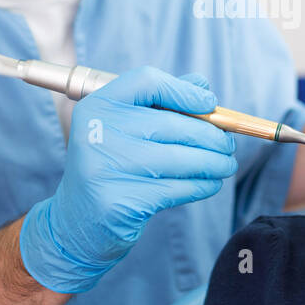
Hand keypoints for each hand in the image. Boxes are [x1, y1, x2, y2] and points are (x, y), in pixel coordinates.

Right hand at [19, 66, 237, 292]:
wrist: (76, 224)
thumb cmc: (110, 168)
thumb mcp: (124, 129)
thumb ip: (160, 103)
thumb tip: (201, 85)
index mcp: (97, 106)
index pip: (146, 81)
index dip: (184, 90)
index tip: (210, 104)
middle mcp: (97, 131)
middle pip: (171, 123)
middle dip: (211, 136)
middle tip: (227, 145)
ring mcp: (106, 167)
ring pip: (180, 158)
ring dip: (213, 163)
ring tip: (225, 165)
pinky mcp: (120, 201)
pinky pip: (176, 188)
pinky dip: (201, 185)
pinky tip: (210, 183)